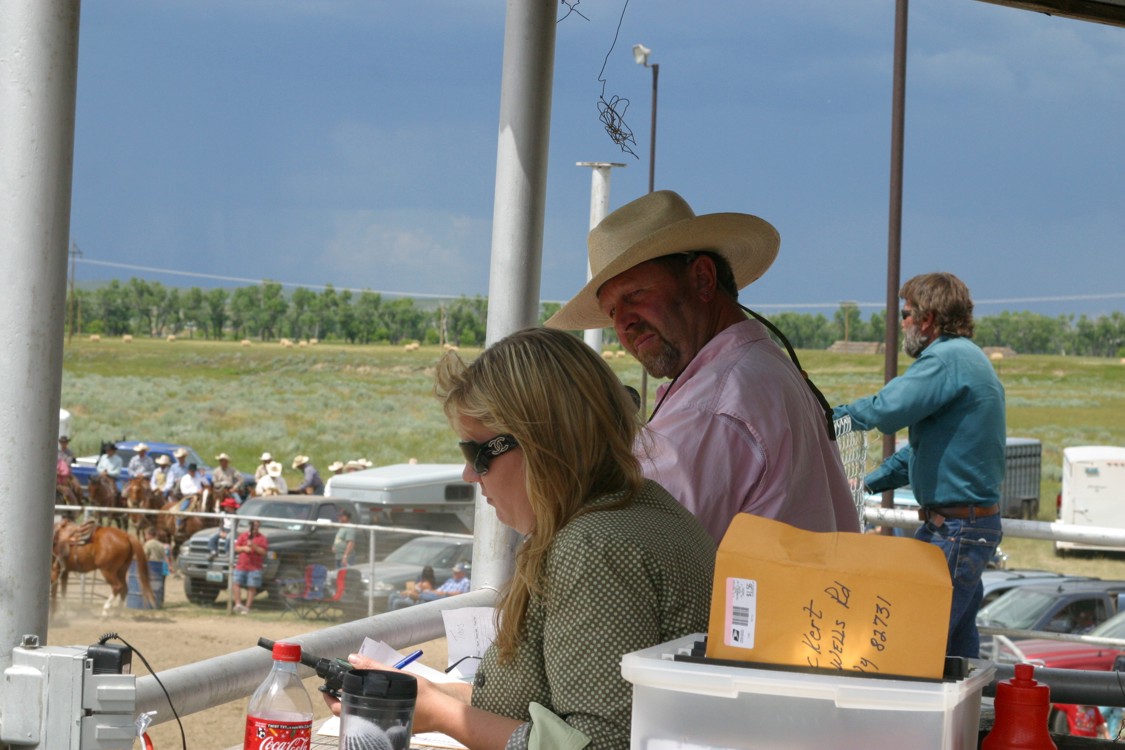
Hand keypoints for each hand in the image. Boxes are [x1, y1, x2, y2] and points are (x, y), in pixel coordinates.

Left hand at [332, 654, 469, 733]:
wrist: (443, 710)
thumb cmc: (421, 695)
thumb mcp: (396, 676)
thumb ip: (373, 668)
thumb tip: (352, 659)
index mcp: (371, 713)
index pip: (341, 709)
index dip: (330, 698)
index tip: (325, 688)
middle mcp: (374, 723)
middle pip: (349, 712)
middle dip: (341, 699)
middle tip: (337, 685)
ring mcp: (382, 726)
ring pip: (361, 714)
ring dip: (354, 701)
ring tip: (352, 687)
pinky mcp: (391, 725)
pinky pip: (372, 716)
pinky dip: (368, 705)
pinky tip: (373, 695)